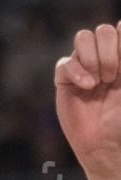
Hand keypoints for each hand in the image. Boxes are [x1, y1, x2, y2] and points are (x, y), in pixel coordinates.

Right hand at [55, 23, 120, 179]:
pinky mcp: (65, 80)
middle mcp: (103, 60)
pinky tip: (88, 87)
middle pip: (102, 30)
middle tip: (113, 77)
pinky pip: (65, 62)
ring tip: (100, 82)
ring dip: (94, 58)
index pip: (120, 30)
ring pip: (83, 37)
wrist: (108, 148)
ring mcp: (83, 68)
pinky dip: (77, 71)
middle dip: (110, 52)